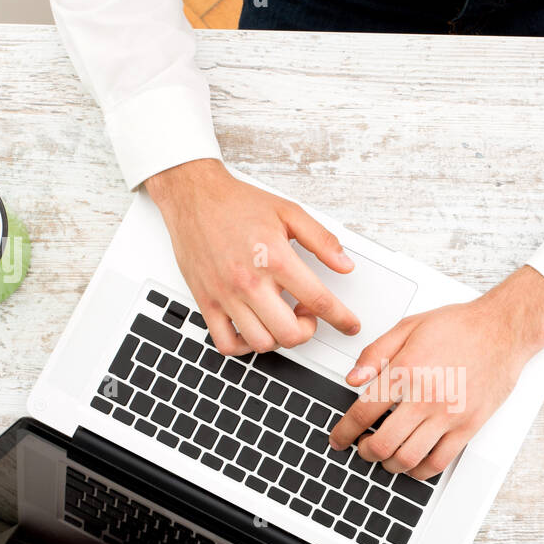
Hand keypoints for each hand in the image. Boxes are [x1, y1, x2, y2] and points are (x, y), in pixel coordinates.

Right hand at [145, 158, 360, 354]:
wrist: (194, 197)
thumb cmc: (237, 204)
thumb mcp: (289, 213)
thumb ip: (322, 240)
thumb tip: (345, 265)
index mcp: (275, 258)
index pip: (318, 300)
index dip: (341, 318)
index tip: (349, 325)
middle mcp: (249, 281)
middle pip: (290, 333)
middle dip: (308, 330)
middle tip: (306, 314)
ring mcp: (226, 295)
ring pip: (261, 343)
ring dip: (279, 338)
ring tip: (281, 318)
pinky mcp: (206, 302)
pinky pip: (226, 344)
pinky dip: (244, 346)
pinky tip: (254, 329)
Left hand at [329, 265, 543, 479]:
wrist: (503, 330)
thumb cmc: (460, 326)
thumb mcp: (409, 326)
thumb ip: (375, 353)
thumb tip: (353, 379)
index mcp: (407, 370)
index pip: (363, 412)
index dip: (344, 432)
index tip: (338, 439)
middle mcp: (426, 397)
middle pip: (383, 444)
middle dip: (364, 452)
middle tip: (361, 448)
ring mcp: (449, 415)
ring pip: (409, 458)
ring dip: (389, 465)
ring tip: (385, 457)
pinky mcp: (468, 426)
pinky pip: (439, 462)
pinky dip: (420, 471)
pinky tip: (413, 464)